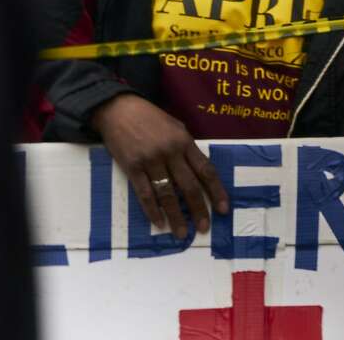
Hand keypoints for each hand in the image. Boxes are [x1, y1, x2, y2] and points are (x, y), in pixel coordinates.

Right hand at [90, 93, 228, 239]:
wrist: (119, 109)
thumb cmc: (151, 119)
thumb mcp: (177, 127)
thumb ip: (188, 149)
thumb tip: (199, 172)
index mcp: (185, 142)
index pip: (206, 171)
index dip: (216, 192)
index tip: (224, 209)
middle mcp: (171, 152)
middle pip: (189, 186)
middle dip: (198, 209)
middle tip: (204, 228)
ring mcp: (150, 160)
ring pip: (167, 194)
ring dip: (176, 216)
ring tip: (182, 233)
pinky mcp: (132, 167)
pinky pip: (144, 193)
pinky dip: (152, 210)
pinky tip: (159, 223)